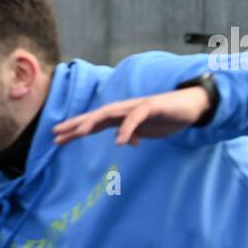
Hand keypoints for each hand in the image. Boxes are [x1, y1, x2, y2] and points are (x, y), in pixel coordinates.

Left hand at [52, 86, 211, 146]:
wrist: (191, 106)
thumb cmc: (167, 116)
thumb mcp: (147, 130)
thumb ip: (133, 134)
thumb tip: (124, 141)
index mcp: (122, 116)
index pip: (93, 122)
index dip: (75, 129)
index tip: (57, 138)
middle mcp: (125, 109)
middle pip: (95, 116)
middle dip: (75, 124)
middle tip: (55, 134)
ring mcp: (137, 106)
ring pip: (109, 112)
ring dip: (93, 122)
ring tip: (79, 133)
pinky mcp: (152, 107)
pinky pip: (135, 118)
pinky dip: (127, 129)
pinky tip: (120, 142)